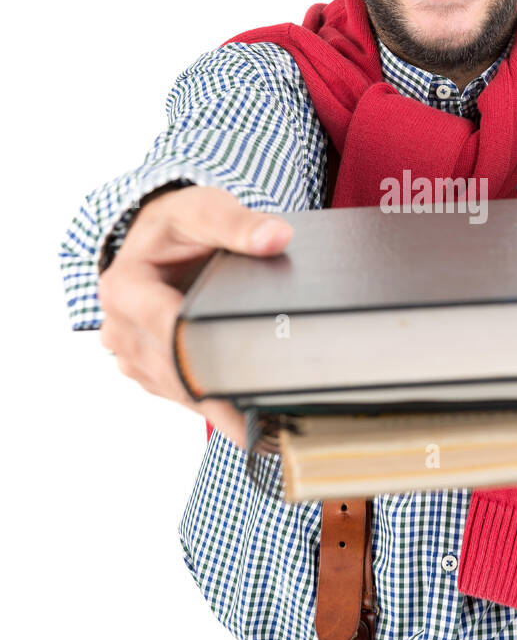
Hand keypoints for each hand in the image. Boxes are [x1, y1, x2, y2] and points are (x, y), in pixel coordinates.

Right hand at [97, 186, 292, 446]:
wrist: (157, 238)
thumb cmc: (178, 224)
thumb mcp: (204, 211)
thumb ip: (239, 224)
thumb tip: (276, 238)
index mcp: (125, 286)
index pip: (166, 328)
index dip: (204, 356)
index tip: (241, 386)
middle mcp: (119, 326)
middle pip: (171, 369)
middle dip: (216, 394)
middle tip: (262, 424)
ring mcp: (129, 353)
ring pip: (174, 390)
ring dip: (213, 407)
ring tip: (259, 428)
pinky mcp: (144, 369)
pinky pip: (176, 394)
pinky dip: (207, 405)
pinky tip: (243, 417)